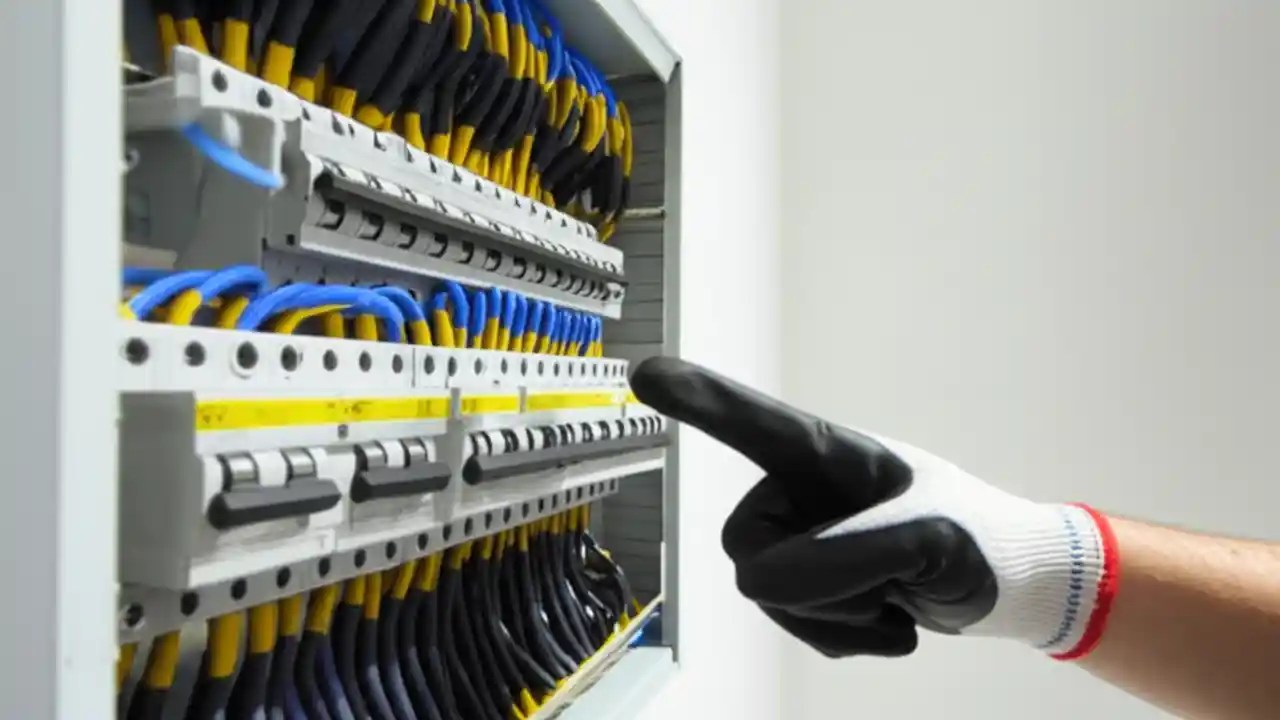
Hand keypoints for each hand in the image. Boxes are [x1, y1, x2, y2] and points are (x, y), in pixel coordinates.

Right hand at [630, 357, 1117, 659]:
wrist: (1000, 586)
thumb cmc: (975, 538)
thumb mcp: (929, 541)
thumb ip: (847, 554)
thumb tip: (766, 579)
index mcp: (826, 456)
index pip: (755, 424)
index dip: (700, 402)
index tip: (645, 375)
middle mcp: (795, 492)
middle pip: (751, 553)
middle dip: (823, 583)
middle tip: (891, 578)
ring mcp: (796, 540)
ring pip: (771, 600)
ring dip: (843, 616)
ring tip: (898, 596)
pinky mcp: (806, 587)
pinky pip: (799, 630)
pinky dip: (852, 637)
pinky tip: (892, 616)